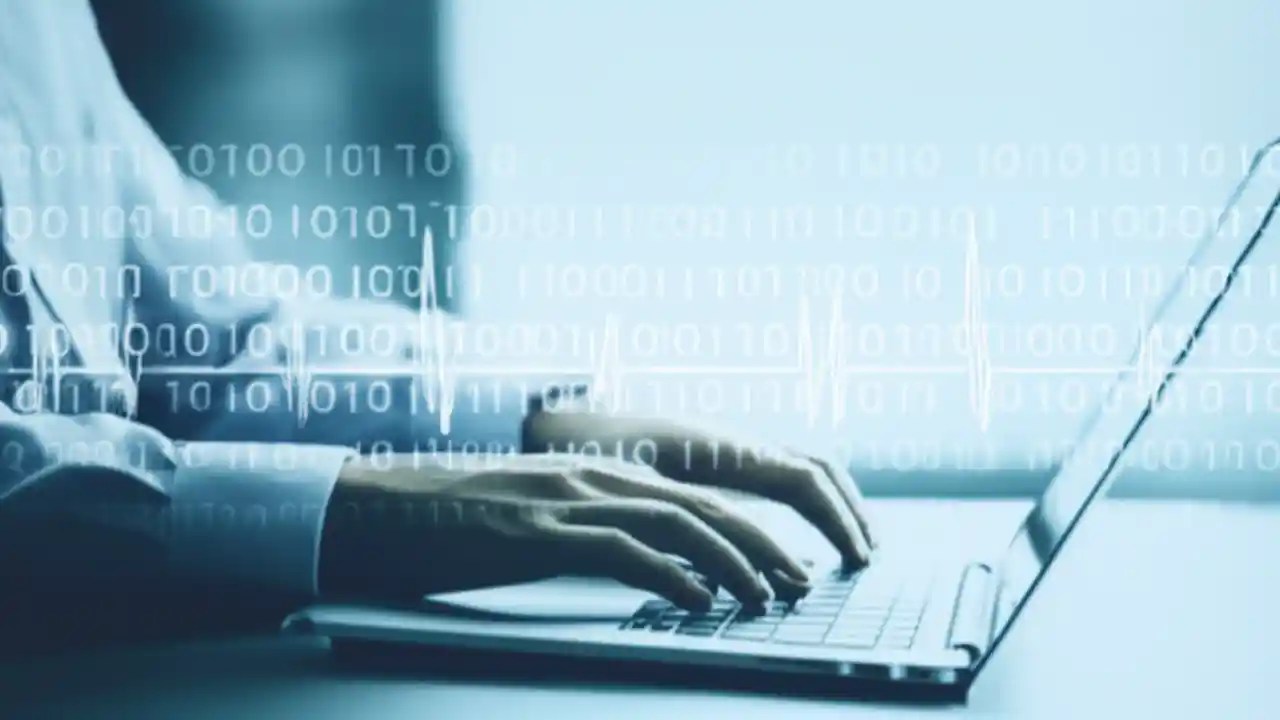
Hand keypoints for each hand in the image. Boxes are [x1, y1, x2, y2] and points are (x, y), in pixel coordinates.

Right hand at [319, 408, 876, 612]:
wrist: (381, 509)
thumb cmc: (459, 520)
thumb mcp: (542, 519)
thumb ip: (602, 531)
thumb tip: (663, 568)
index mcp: (600, 474)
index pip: (698, 499)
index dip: (751, 533)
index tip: (784, 567)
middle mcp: (595, 478)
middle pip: (703, 506)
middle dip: (761, 547)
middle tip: (799, 583)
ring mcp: (567, 501)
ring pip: (675, 524)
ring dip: (730, 563)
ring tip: (765, 596)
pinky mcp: (538, 533)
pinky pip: (620, 551)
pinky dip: (667, 575)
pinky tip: (695, 601)